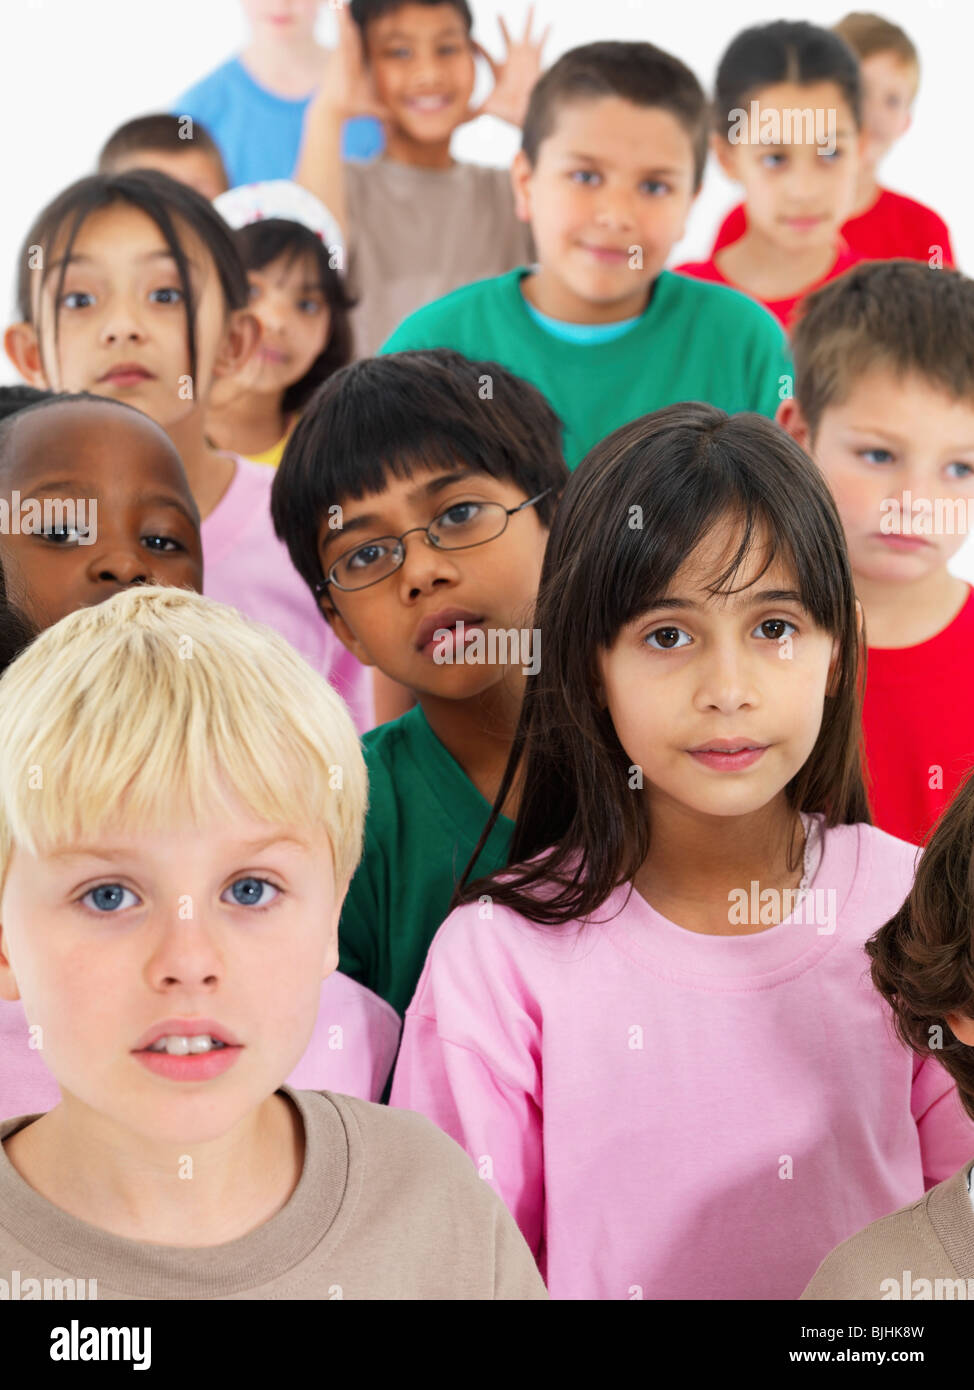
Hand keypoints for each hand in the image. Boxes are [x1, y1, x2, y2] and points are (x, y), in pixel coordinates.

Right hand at [317, 2, 390, 122]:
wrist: (336, 111)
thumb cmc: (352, 109)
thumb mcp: (373, 107)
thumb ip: (385, 112)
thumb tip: (397, 122)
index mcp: (358, 63)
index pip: (365, 41)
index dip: (368, 28)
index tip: (373, 15)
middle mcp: (350, 54)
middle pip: (354, 30)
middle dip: (352, 16)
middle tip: (348, 2)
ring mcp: (343, 52)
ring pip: (347, 28)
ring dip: (344, 13)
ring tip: (342, 0)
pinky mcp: (339, 52)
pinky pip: (341, 32)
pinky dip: (340, 18)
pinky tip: (339, 5)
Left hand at [463, 5, 550, 128]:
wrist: (527, 114)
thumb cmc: (509, 113)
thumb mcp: (489, 108)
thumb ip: (474, 108)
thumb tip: (457, 116)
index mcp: (499, 71)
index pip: (486, 55)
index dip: (478, 47)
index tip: (469, 39)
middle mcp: (512, 61)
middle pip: (505, 38)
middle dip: (502, 27)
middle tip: (498, 14)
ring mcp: (525, 59)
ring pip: (526, 33)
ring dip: (528, 19)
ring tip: (531, 4)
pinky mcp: (536, 60)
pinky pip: (542, 44)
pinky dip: (546, 34)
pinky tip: (550, 24)